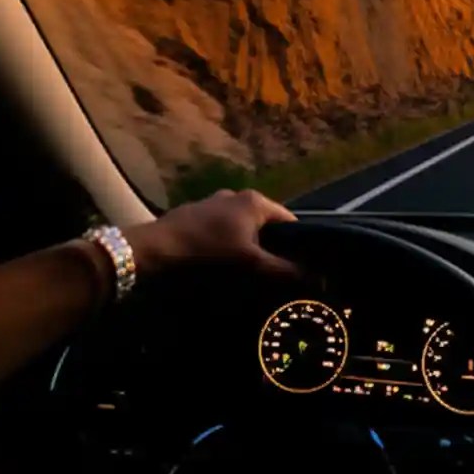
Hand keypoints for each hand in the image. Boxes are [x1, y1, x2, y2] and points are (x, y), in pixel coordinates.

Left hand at [124, 189, 298, 276]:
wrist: (154, 250)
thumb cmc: (209, 252)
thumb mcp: (251, 265)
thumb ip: (285, 271)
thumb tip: (319, 279)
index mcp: (255, 201)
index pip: (290, 221)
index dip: (299, 245)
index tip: (301, 268)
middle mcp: (236, 195)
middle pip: (266, 224)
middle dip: (271, 248)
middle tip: (274, 274)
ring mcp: (213, 202)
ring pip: (242, 227)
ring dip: (247, 247)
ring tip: (248, 273)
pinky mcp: (195, 214)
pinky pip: (221, 230)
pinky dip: (227, 244)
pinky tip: (221, 264)